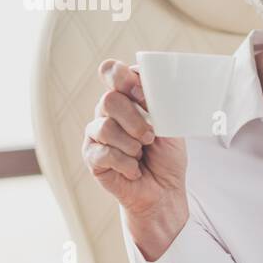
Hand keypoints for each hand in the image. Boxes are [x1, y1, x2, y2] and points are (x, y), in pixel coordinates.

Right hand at [82, 59, 188, 259]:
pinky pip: (103, 152)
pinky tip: (134, 169)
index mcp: (127, 98)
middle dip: (135, 120)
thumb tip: (143, 84)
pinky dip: (126, 163)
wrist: (164, 190)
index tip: (142, 95)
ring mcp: (96, 134)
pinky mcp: (91, 156)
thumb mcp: (170, 125)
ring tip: (142, 155)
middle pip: (109, 100)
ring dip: (132, 145)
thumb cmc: (166, 156)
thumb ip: (157, 102)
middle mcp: (107, 112)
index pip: (111, 72)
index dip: (122, 78)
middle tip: (150, 137)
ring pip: (105, 127)